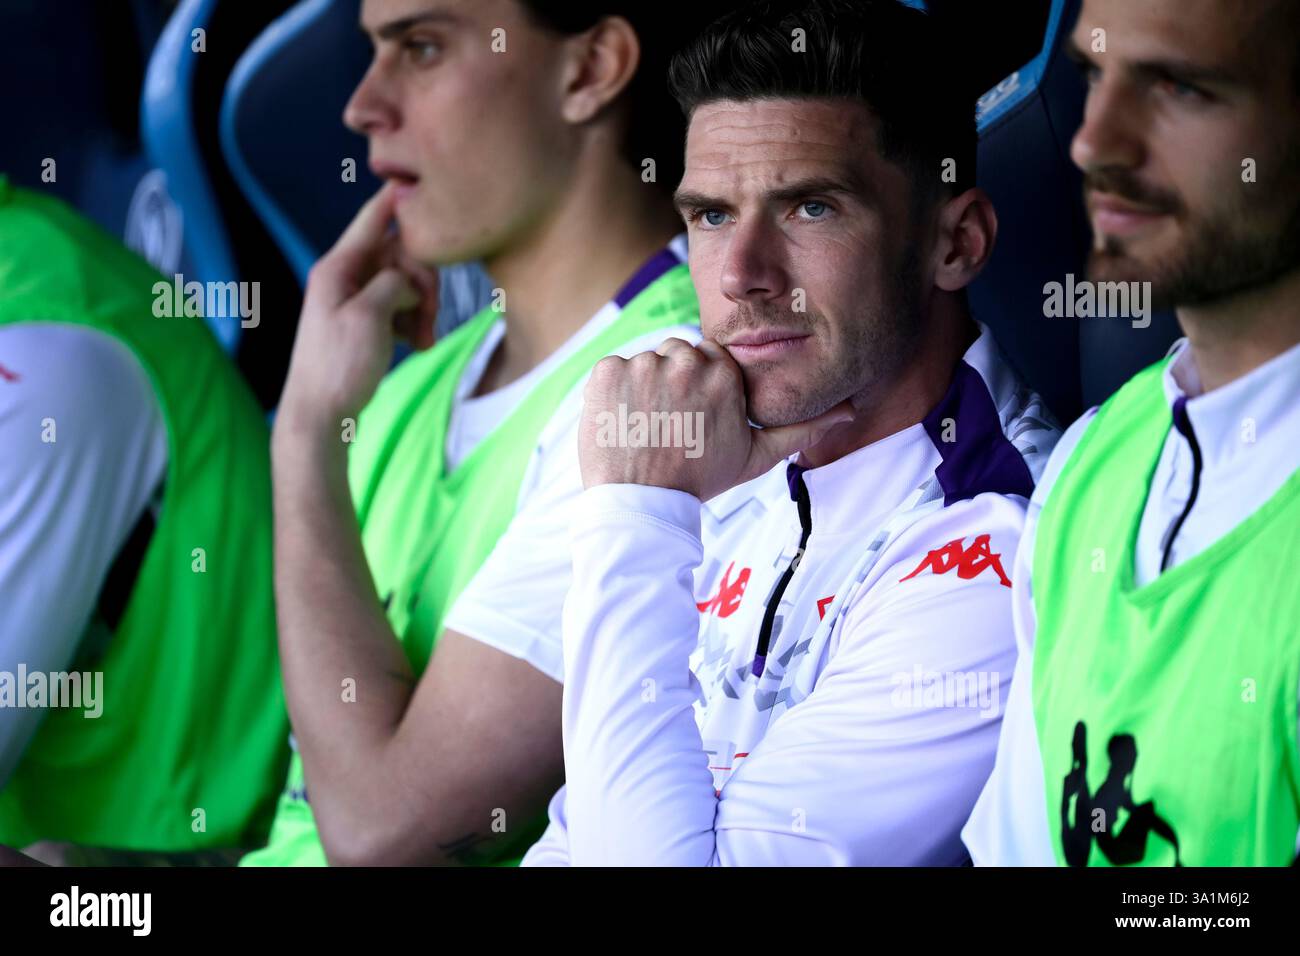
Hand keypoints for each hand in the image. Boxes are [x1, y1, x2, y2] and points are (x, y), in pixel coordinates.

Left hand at [277, 184, 439, 433]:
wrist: (318, 415)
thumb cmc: (338, 366)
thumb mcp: (370, 317)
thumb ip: (393, 282)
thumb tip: (407, 276)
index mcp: (338, 269)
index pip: (372, 220)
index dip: (396, 200)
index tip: (415, 178)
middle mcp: (344, 279)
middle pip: (399, 256)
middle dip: (423, 281)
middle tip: (430, 316)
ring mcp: (354, 302)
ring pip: (403, 285)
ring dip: (422, 308)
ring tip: (425, 339)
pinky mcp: (364, 324)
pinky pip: (398, 308)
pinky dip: (412, 322)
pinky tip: (417, 344)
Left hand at [579, 337, 853, 500]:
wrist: (643, 506)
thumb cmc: (701, 480)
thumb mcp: (757, 455)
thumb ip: (801, 428)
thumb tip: (848, 411)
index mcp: (723, 373)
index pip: (711, 358)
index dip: (702, 386)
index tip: (694, 415)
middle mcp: (685, 361)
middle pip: (678, 354)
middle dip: (674, 382)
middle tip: (670, 425)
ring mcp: (642, 365)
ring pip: (646, 361)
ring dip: (644, 387)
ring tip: (647, 427)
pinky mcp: (607, 372)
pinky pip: (613, 369)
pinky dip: (614, 393)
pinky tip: (624, 423)